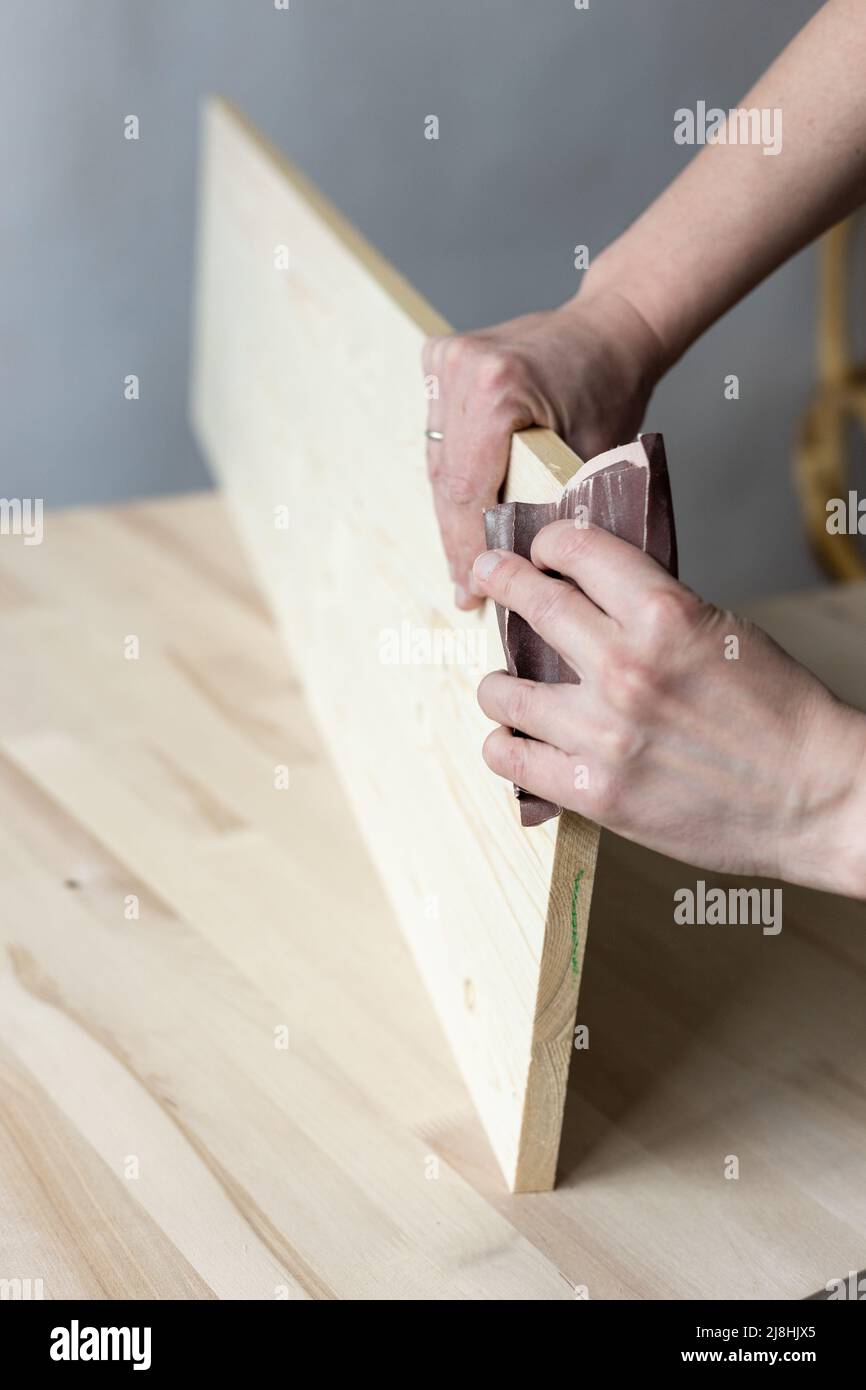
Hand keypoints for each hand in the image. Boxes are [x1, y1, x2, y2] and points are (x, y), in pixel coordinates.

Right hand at [421, 288, 664, 609]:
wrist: (609, 329)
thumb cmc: (611, 388)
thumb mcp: (590, 458)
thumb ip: (551, 510)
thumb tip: (523, 574)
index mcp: (498, 390)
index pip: (469, 490)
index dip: (467, 548)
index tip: (471, 591)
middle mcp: (463, 368)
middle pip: (447, 479)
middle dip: (457, 539)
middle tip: (466, 587)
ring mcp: (446, 359)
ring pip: (438, 461)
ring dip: (451, 512)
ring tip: (463, 561)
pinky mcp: (439, 359)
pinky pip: (438, 435)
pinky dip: (452, 473)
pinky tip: (464, 512)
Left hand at [471, 521, 865, 897]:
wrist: (817, 798)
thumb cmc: (780, 714)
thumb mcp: (723, 631)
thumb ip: (655, 610)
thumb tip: (593, 590)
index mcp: (665, 615)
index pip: (578, 550)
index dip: (549, 542)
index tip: (539, 549)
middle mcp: (625, 668)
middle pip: (530, 604)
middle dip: (501, 580)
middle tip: (487, 575)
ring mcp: (603, 733)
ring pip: (501, 690)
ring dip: (499, 682)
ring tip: (506, 686)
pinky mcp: (594, 791)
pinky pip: (509, 757)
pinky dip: (504, 744)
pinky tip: (515, 740)